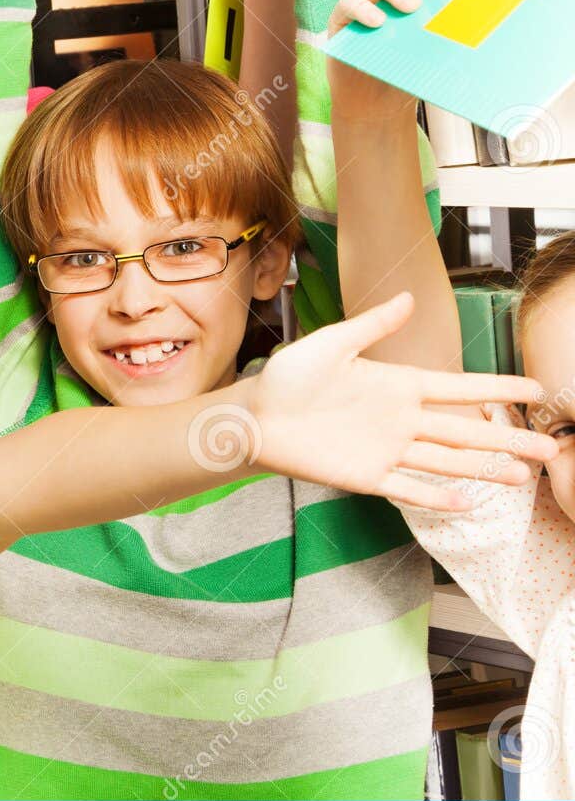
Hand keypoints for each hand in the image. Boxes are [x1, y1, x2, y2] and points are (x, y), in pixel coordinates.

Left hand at [245, 293, 558, 510]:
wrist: (254, 417)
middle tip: (549, 446)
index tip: (535, 391)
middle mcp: (401, 420)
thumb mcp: (331, 344)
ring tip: (524, 477)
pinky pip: (408, 489)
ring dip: (484, 470)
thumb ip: (372, 326)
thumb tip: (409, 297)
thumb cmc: (288, 377)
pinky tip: (467, 503)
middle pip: (465, 431)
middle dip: (508, 438)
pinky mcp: (367, 477)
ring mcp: (387, 450)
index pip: (458, 388)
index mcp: (398, 385)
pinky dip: (436, 497)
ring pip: (447, 463)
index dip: (496, 390)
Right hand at [325, 0, 457, 125]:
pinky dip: (363, 9)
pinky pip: (349, 4)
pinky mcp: (343, 22)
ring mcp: (368, 1)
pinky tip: (378, 22)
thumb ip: (458, 24)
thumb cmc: (411, 68)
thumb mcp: (440, 43)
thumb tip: (495, 15)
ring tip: (412, 9)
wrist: (377, 102)